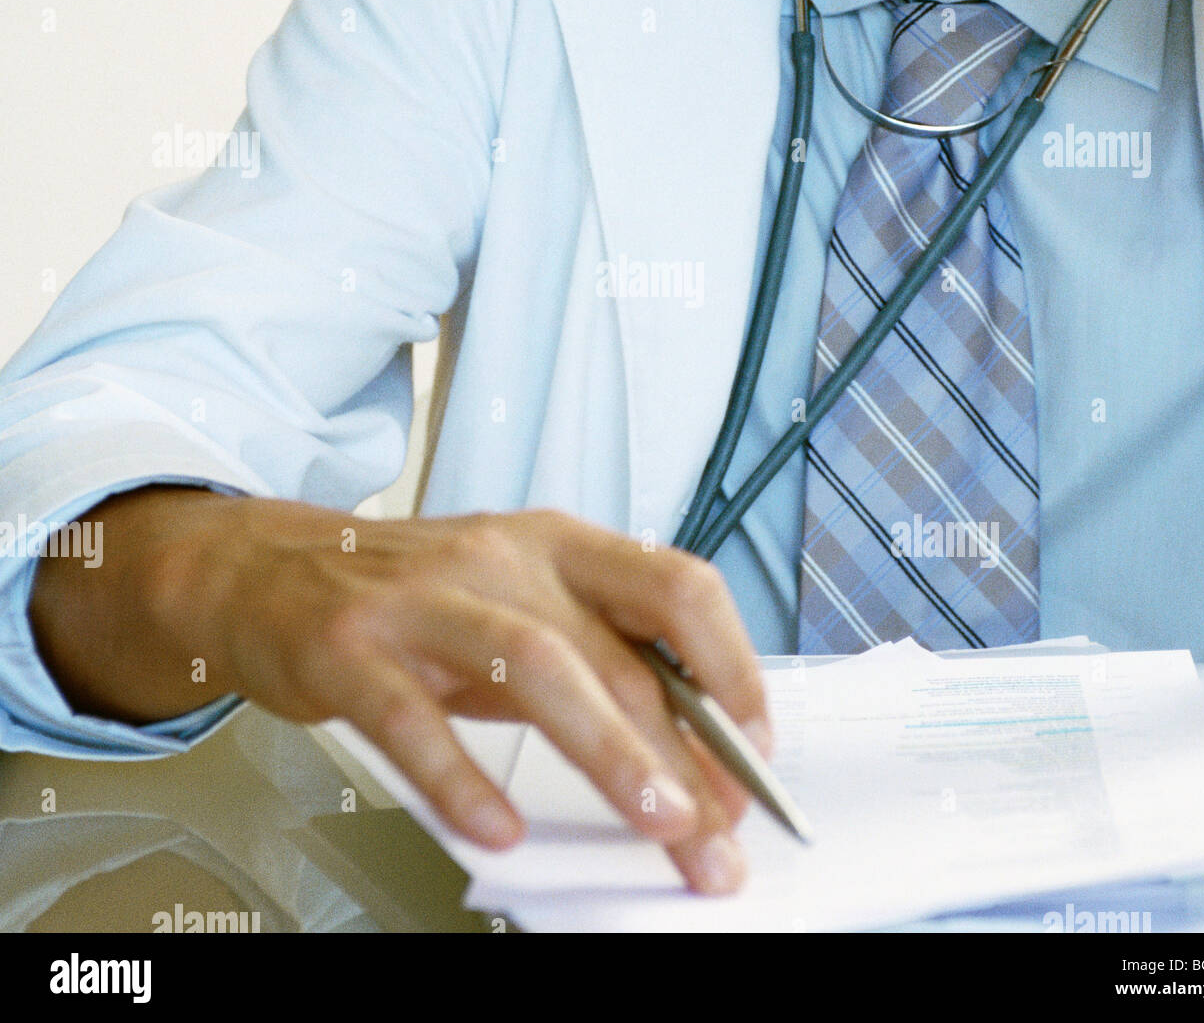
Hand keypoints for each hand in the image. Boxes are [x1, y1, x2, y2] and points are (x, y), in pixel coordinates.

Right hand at [144, 495, 769, 895]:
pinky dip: (462, 778)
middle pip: (615, 649)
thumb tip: (690, 750)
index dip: (732, 665)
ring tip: (655, 821)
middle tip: (718, 830)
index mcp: (560, 544)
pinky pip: (413, 717)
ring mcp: (424, 598)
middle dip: (684, 750)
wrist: (274, 569)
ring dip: (608, 752)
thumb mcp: (521, 602)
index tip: (757, 747)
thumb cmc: (419, 595)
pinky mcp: (352, 646)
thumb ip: (596, 657)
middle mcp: (503, 557)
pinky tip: (496, 828)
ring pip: (536, 666)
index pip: (675, 586)